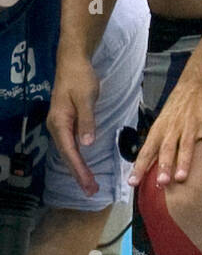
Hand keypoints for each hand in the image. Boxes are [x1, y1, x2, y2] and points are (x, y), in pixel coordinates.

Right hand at [46, 54, 100, 196]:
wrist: (72, 62)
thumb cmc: (80, 78)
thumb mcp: (86, 98)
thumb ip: (87, 121)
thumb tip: (87, 144)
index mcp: (60, 123)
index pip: (71, 152)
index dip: (80, 170)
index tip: (89, 184)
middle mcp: (57, 127)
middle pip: (68, 156)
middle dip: (79, 174)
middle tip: (91, 192)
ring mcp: (61, 125)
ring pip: (69, 152)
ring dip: (78, 168)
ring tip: (89, 184)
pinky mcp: (67, 122)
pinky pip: (71, 144)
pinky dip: (78, 157)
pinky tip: (84, 165)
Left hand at [128, 76, 201, 188]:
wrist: (198, 84)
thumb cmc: (178, 107)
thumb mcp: (163, 122)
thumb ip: (158, 143)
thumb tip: (148, 166)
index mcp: (160, 128)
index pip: (147, 150)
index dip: (139, 166)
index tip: (133, 183)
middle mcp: (174, 127)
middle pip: (167, 148)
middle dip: (164, 165)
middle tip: (162, 181)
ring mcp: (192, 125)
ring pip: (187, 145)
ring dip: (184, 162)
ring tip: (182, 178)